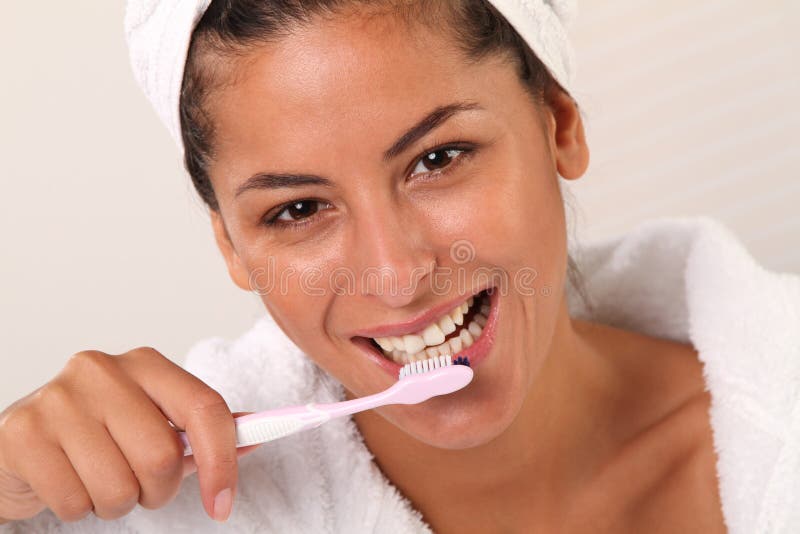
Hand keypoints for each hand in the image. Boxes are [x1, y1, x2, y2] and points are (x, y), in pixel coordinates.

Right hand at [0, 347, 259, 523]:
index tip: (222, 502)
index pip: (205, 407)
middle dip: (158, 490)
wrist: (17, 445)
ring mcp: (58, 398)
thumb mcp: (152, 424)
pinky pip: (75, 501)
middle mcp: (102, 370)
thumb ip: (201, 431)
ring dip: (117, 502)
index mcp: (145, 363)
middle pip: (163, 457)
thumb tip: (256, 436)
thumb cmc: (95, 435)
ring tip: (98, 481)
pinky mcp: (22, 433)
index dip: (223, 461)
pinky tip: (66, 482)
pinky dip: (78, 508)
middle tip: (140, 486)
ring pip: (119, 487)